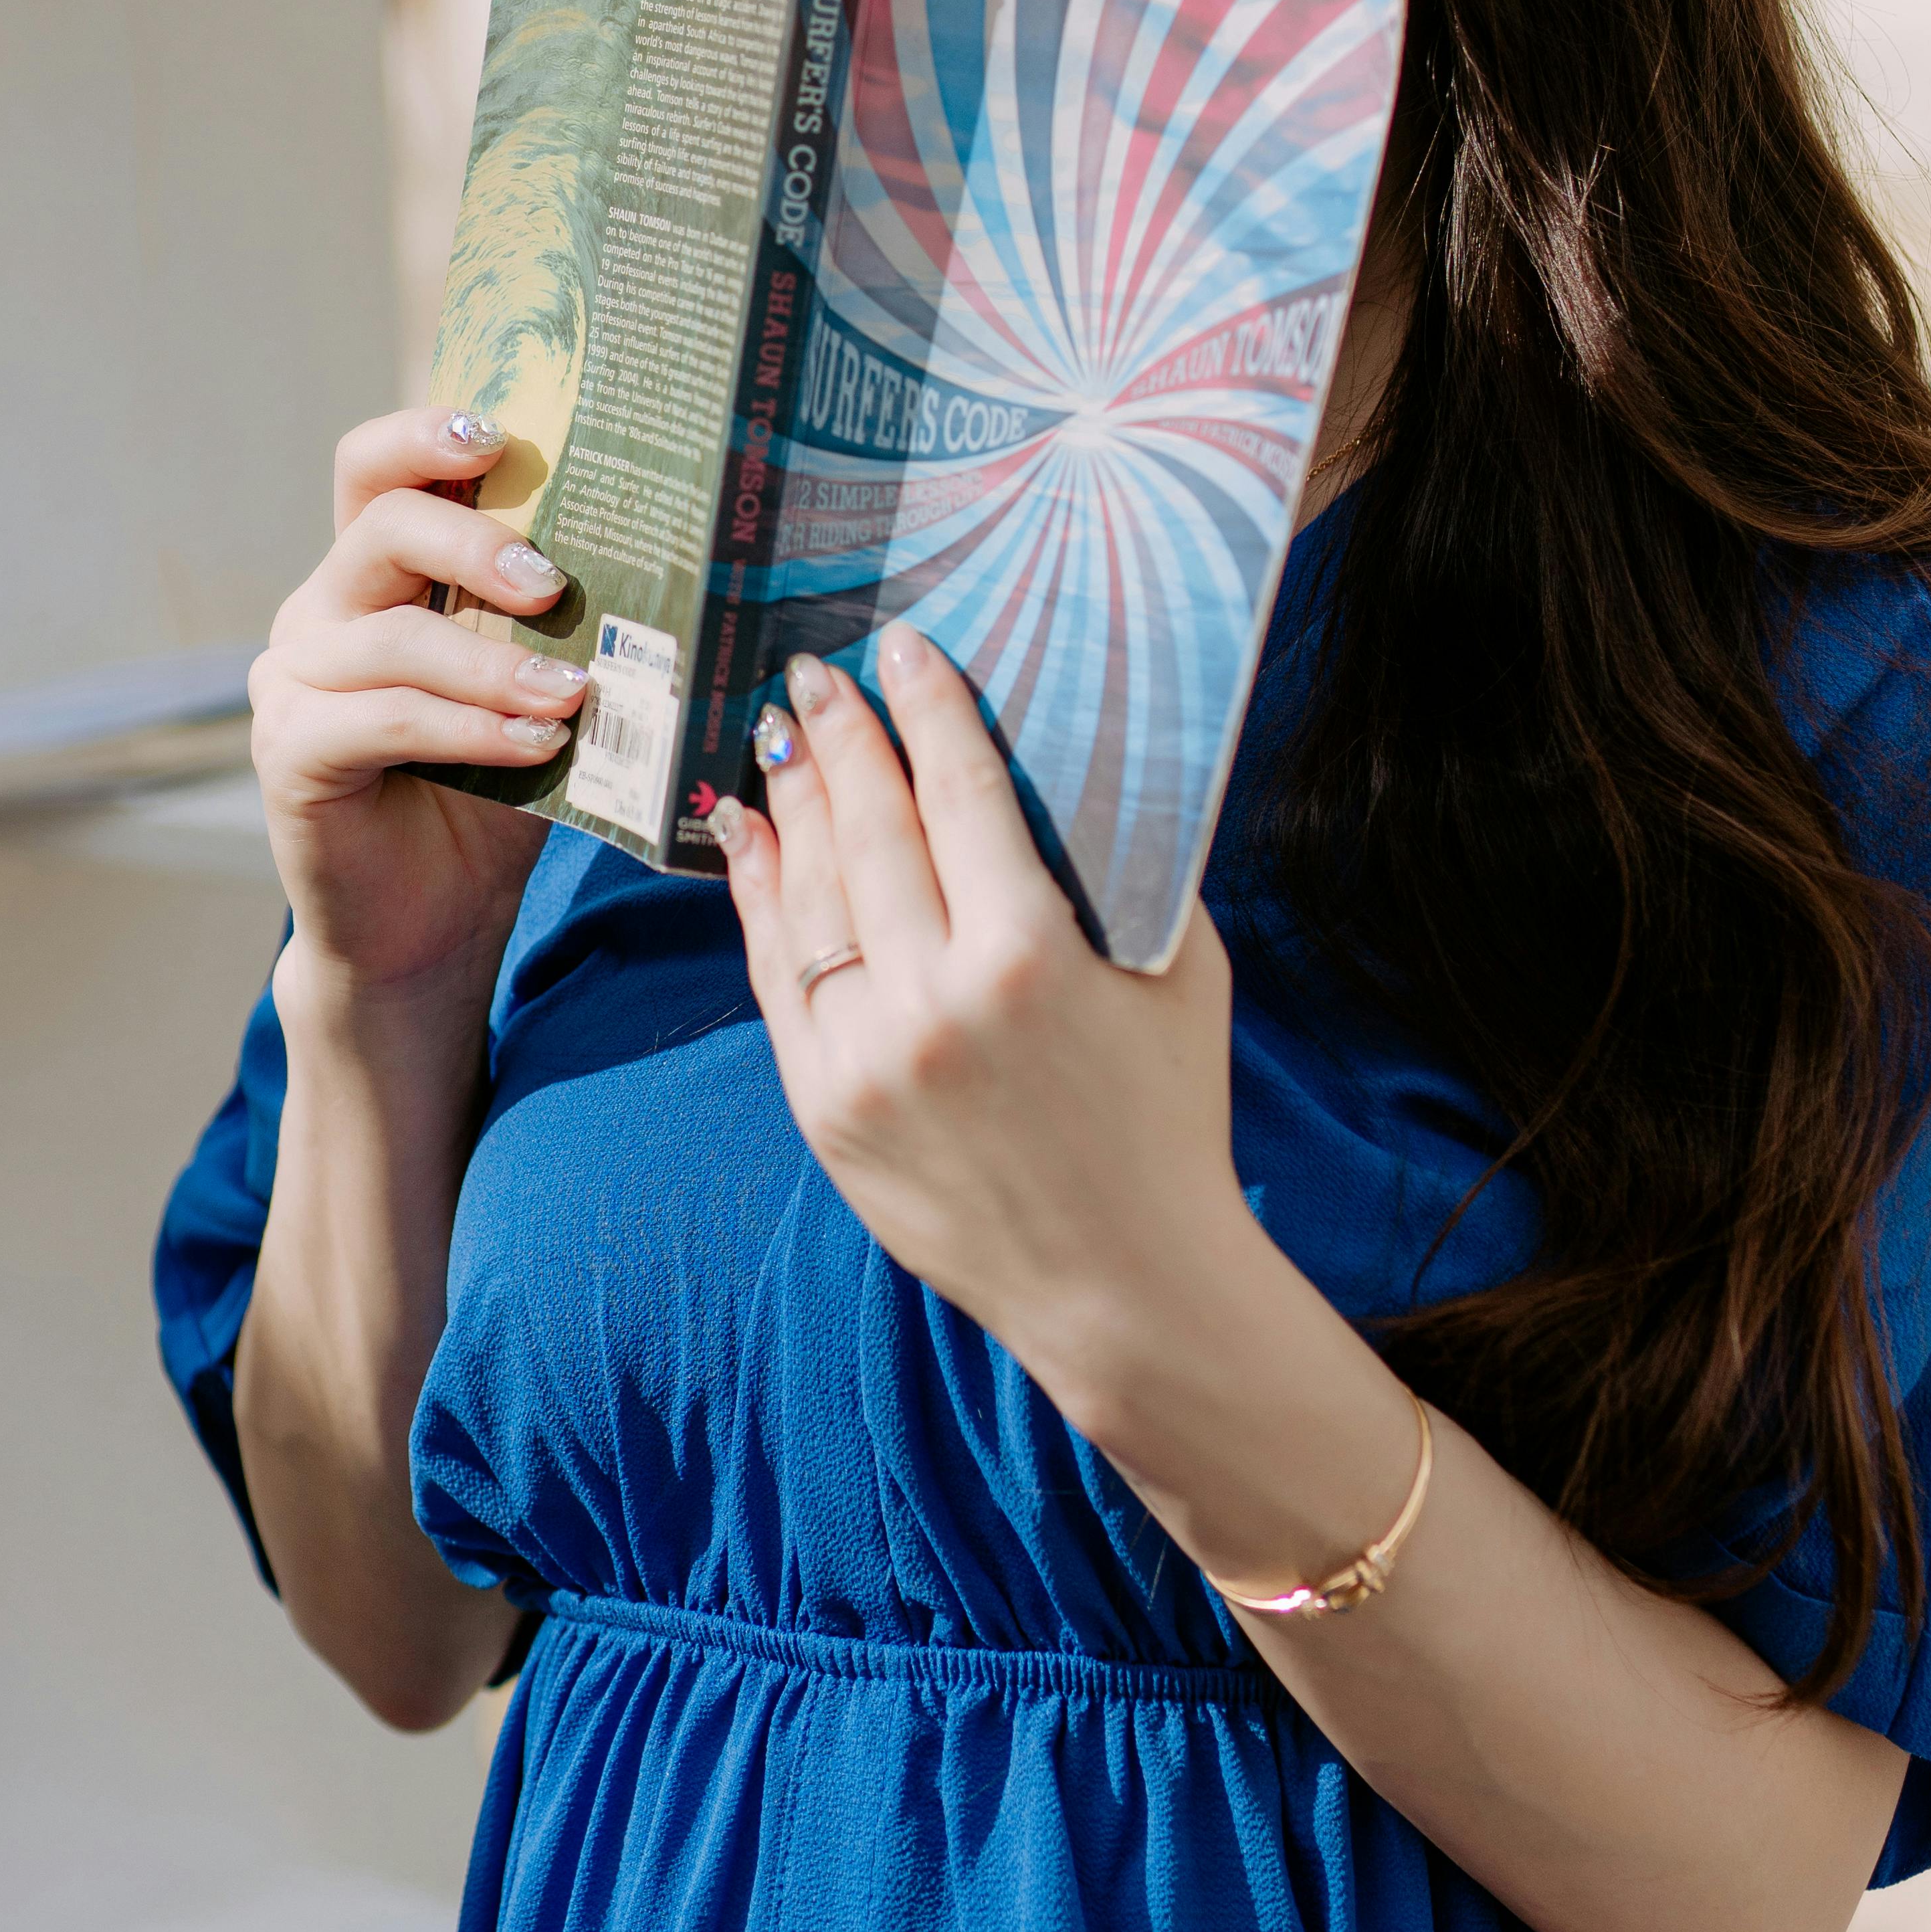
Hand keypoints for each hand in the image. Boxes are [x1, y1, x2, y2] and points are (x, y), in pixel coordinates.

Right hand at [250, 409, 585, 1010]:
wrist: (431, 924)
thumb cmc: (489, 796)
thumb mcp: (530, 690)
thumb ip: (553, 627)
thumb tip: (662, 561)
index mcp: (374, 575)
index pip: (374, 471)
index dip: (424, 435)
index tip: (497, 436)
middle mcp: (321, 612)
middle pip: (382, 527)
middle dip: (476, 545)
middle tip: (556, 584)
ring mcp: (293, 681)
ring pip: (391, 637)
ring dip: (493, 662)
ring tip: (572, 694)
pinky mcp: (289, 752)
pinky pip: (381, 718)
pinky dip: (467, 727)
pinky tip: (534, 744)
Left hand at [712, 631, 1243, 1417]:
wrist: (1124, 1283)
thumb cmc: (1167, 1115)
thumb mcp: (1180, 973)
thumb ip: (1123, 866)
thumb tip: (1059, 762)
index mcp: (1030, 956)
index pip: (960, 791)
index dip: (928, 708)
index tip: (902, 648)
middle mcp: (934, 999)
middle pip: (870, 826)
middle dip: (843, 734)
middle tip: (816, 673)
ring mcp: (866, 1058)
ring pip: (810, 891)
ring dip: (793, 798)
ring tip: (781, 733)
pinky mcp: (823, 1107)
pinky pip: (773, 974)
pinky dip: (756, 894)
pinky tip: (750, 833)